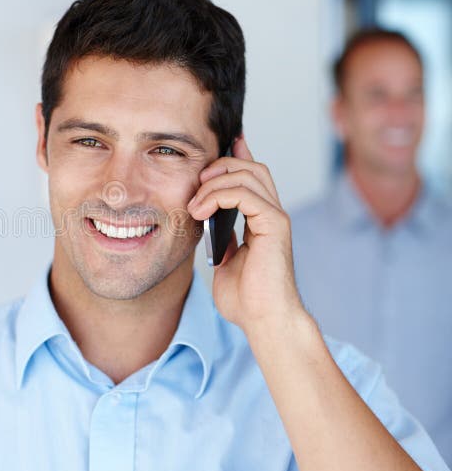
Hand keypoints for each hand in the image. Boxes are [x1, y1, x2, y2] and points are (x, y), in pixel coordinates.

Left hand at [186, 135, 304, 335]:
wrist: (263, 320)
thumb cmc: (247, 299)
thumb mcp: (226, 262)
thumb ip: (222, 241)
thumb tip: (209, 227)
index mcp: (261, 219)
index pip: (251, 176)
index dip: (235, 156)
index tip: (213, 149)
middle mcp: (272, 213)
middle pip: (251, 167)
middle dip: (220, 165)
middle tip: (196, 181)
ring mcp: (275, 217)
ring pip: (249, 174)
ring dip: (214, 182)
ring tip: (194, 205)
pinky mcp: (275, 225)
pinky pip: (246, 194)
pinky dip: (219, 195)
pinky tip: (201, 211)